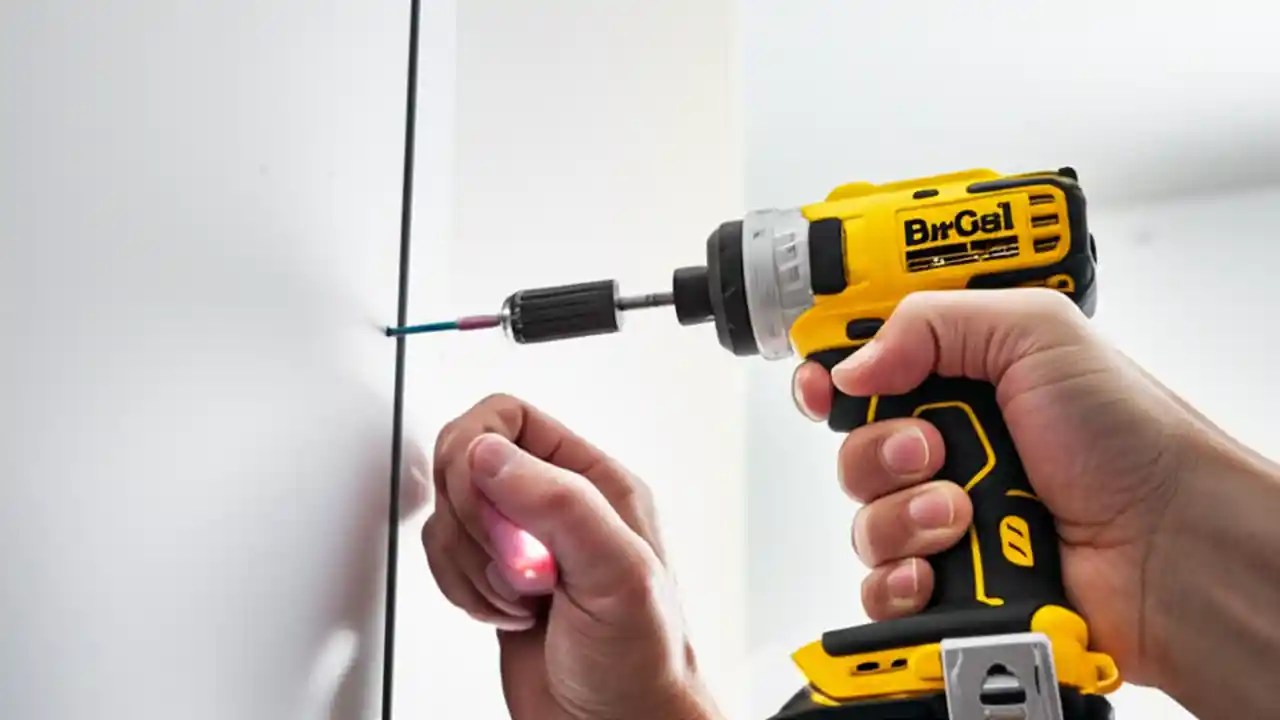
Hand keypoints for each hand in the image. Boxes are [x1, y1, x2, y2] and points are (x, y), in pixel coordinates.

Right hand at [422, 394, 719, 719]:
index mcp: (594, 481)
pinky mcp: (494, 577)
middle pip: (465, 461)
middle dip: (472, 519)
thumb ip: (560, 503)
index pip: (507, 418)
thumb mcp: (617, 573)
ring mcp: (522, 542)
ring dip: (469, 562)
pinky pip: (443, 554)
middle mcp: (555, 504)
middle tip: (515, 563)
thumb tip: (491, 454)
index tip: (491, 509)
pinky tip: (503, 612)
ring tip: (520, 596)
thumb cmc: (641, 661)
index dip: (476, 453)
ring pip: (448, 512)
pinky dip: (458, 587)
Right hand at [791, 289, 1257, 691]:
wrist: (1169, 546)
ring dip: (901, 514)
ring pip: (862, 517)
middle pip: (852, 444)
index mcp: (961, 379)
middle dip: (878, 448)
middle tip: (933, 449)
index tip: (823, 387)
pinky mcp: (948, 582)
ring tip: (959, 513)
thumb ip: (931, 323)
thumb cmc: (1128, 437)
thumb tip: (852, 367)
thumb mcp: (1036, 331)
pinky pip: (879, 584)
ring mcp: (945, 516)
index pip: (866, 367)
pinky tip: (938, 568)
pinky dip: (899, 577)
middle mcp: (948, 446)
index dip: (831, 375)